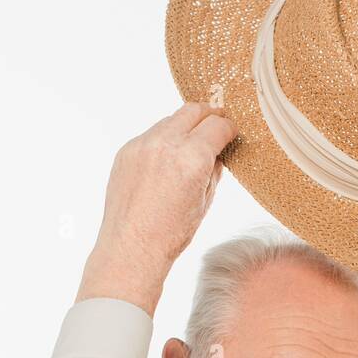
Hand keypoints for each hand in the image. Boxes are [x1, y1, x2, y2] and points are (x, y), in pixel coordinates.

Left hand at [75, 103, 238, 316]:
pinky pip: (151, 134)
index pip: (218, 125)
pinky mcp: (127, 150)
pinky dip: (164, 141)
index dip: (229, 129)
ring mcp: (143, 144)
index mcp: (192, 158)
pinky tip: (167, 162)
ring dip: (185, 128)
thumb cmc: (171, 233)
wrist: (133, 246)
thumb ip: (213, 171)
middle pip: (194, 110)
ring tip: (190, 148)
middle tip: (215, 128)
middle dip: (209, 117)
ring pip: (171, 120)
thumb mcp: (205, 202)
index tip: (231, 133)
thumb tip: (216, 153)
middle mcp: (166, 144)